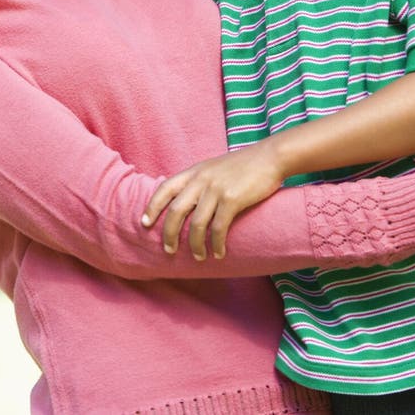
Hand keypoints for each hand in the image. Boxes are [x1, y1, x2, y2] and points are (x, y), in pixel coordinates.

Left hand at [141, 140, 283, 260]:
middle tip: (169, 250)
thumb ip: (199, 181)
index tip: (145, 223)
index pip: (164, 188)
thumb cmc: (242, 165)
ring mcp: (216, 189)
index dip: (152, 207)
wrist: (269, 158)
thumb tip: (185, 201)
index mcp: (194, 172)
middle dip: (169, 234)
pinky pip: (218, 228)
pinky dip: (216, 244)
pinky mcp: (232, 199)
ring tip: (199, 257)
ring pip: (197, 224)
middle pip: (176, 211)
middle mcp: (201, 179)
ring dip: (196, 245)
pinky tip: (219, 253)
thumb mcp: (213, 167)